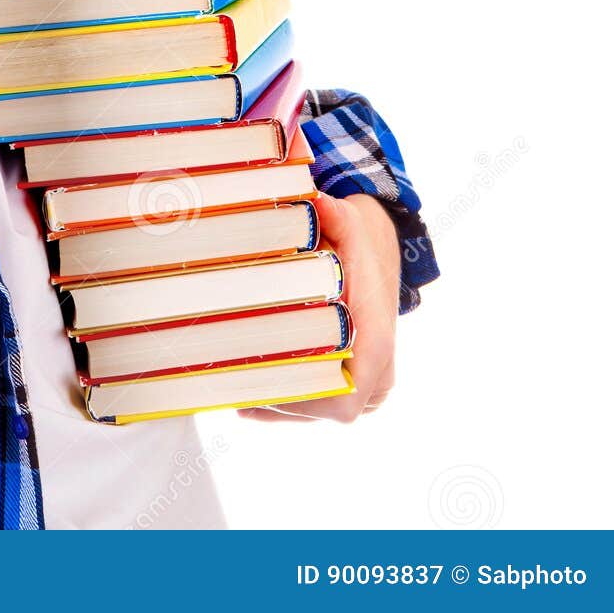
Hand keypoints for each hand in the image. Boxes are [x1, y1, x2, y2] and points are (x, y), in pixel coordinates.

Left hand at [237, 190, 399, 423]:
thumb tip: (312, 203)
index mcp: (377, 343)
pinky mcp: (355, 383)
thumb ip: (330, 215)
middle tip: (234, 384)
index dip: (302, 401)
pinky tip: (248, 398)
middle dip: (279, 400)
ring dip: (278, 402)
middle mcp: (378, 372)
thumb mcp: (346, 222)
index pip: (343, 400)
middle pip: (322, 408)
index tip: (262, 384)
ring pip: (319, 409)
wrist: (380, 255)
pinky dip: (285, 403)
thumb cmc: (359, 243)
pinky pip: (320, 405)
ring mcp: (369, 383)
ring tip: (234, 387)